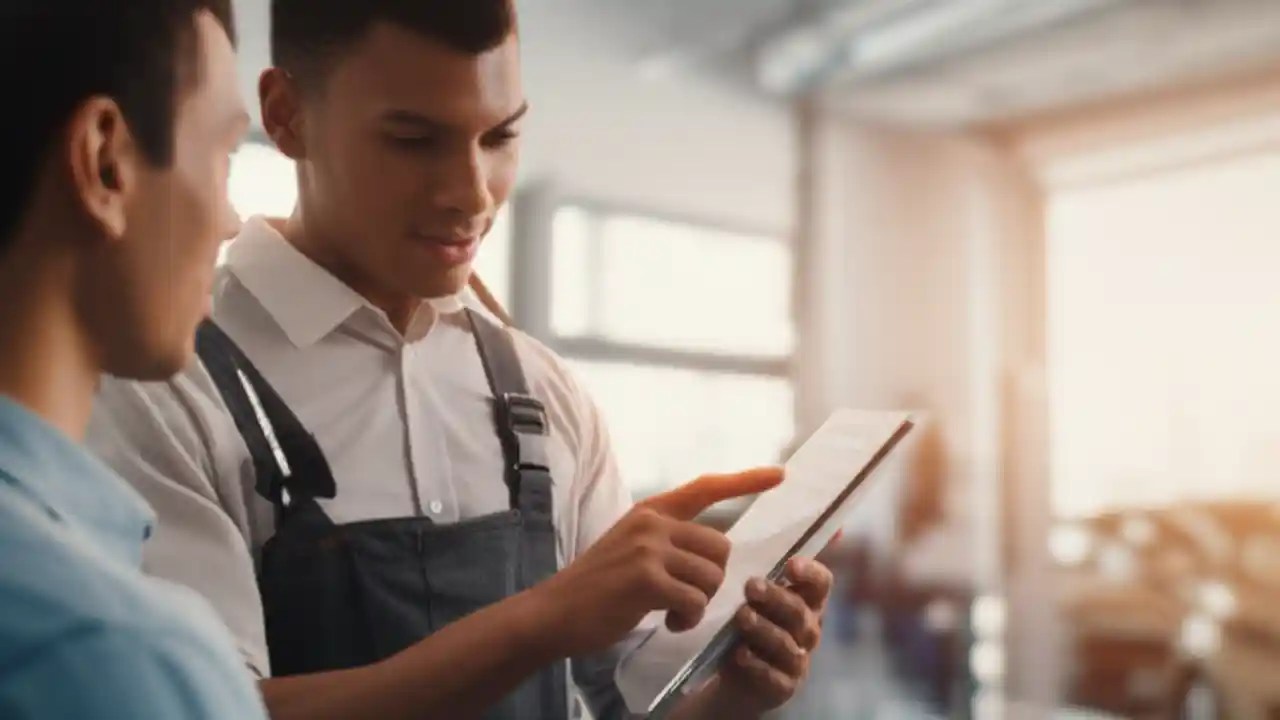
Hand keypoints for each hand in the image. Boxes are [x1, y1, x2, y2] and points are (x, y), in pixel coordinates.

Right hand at [534, 467, 781, 656]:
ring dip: (699, 604)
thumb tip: (713, 553)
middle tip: (687, 598)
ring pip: (711, 576)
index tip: (780, 475)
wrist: (553, 611)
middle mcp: (653, 522)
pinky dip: (688, 620)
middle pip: (721, 547)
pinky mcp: (646, 580)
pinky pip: (695, 601)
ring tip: (674, 613)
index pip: (706, 487)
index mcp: (651, 510)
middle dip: (713, 579)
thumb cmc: (596, 586)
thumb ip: (667, 540)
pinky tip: (669, 622)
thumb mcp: (631, 546)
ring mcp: (649, 549)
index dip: (746, 480)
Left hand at [716, 557, 833, 712]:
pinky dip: (756, 665)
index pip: (822, 584)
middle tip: (750, 586)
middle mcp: (808, 629)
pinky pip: (773, 676)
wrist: (737, 674)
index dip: (811, 574)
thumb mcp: (758, 592)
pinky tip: (740, 654)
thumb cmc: (752, 621)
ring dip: (763, 629)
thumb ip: (769, 560)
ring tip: (741, 617)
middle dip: (776, 598)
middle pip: (800, 612)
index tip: (791, 565)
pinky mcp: (783, 686)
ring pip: (786, 644)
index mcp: (808, 602)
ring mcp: (797, 659)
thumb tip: (801, 525)